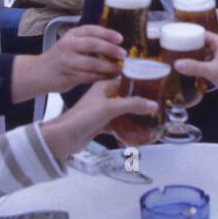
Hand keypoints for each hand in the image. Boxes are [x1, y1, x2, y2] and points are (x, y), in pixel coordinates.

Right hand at [12, 25, 125, 100]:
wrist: (39, 72)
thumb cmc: (60, 57)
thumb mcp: (71, 43)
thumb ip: (88, 41)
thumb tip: (115, 43)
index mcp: (71, 35)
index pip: (91, 30)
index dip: (107, 33)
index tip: (120, 38)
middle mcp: (68, 46)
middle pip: (93, 45)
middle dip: (111, 49)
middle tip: (123, 54)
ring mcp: (68, 62)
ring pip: (92, 64)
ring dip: (109, 67)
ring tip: (119, 69)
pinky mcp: (69, 76)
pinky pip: (89, 77)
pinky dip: (101, 77)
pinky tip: (110, 78)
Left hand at [39, 79, 159, 160]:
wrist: (63, 138)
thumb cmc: (79, 118)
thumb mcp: (109, 108)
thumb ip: (132, 105)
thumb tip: (151, 104)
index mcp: (102, 87)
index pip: (124, 80)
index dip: (138, 82)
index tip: (153, 85)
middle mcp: (102, 97)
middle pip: (125, 97)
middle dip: (139, 101)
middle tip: (153, 103)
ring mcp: (101, 111)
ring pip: (122, 111)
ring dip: (133, 115)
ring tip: (147, 118)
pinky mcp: (99, 125)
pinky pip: (116, 125)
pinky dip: (125, 128)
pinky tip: (133, 133)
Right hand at [171, 32, 217, 102]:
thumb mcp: (212, 72)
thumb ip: (194, 67)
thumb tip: (176, 63)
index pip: (203, 33)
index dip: (190, 35)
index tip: (178, 39)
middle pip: (206, 42)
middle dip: (193, 46)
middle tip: (178, 49)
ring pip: (210, 51)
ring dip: (199, 54)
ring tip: (184, 57)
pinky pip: (214, 59)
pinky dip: (205, 61)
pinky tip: (197, 68)